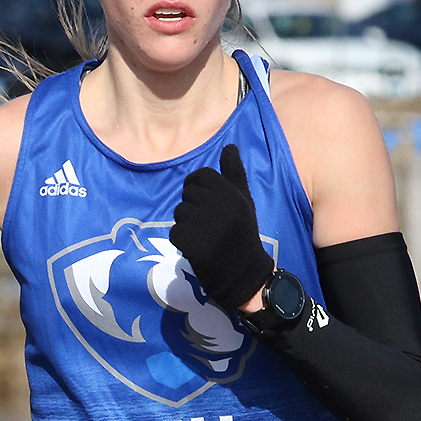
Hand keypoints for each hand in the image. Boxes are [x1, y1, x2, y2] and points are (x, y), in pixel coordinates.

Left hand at [170, 144, 272, 309]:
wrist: (245, 275)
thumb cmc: (243, 234)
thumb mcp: (244, 201)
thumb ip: (234, 173)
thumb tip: (229, 146)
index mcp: (233, 194)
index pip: (201, 176)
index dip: (198, 188)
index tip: (206, 204)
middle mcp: (222, 207)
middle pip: (188, 194)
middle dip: (193, 209)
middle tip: (210, 226)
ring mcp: (208, 226)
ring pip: (180, 213)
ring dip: (187, 225)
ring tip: (206, 238)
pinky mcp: (194, 244)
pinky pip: (175, 232)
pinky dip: (182, 242)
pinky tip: (198, 249)